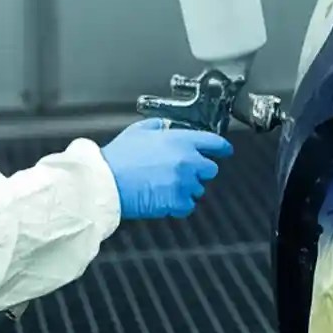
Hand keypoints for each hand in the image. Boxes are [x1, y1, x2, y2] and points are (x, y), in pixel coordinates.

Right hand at [100, 118, 232, 218]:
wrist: (106, 182)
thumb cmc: (119, 157)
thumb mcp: (139, 130)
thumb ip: (158, 126)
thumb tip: (165, 127)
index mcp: (181, 140)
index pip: (214, 142)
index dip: (222, 147)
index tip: (226, 150)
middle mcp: (188, 161)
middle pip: (211, 169)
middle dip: (200, 170)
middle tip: (183, 172)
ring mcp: (184, 183)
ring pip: (198, 189)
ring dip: (187, 188)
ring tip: (165, 186)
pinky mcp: (177, 202)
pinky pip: (188, 206)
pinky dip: (179, 205)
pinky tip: (164, 199)